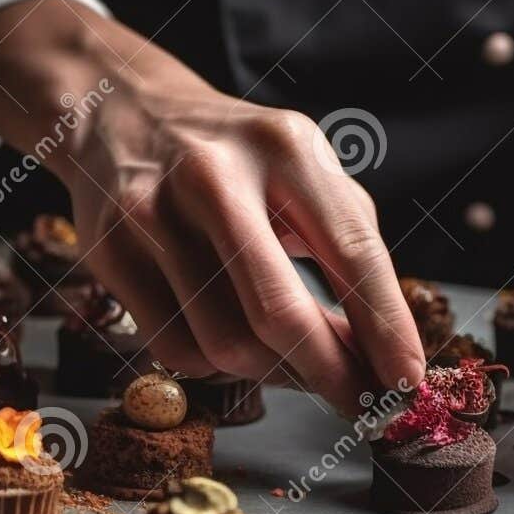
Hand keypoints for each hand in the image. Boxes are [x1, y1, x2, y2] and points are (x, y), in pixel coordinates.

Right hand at [0, 0, 423, 412]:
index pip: (351, 254)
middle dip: (330, 374)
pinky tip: (237, 344)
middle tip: (360, 405)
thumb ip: (345, 240)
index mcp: (283, 147)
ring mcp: (151, 215)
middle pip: (279, 314)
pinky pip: (176, 348)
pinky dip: (218, 366)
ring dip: (276, 374)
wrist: (117, 108)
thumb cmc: (233, 152)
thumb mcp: (301, 163)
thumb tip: (376, 348)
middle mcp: (214, 177)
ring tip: (300, 366)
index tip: (406, 382)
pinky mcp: (107, 252)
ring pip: (224, 345)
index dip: (386, 330)